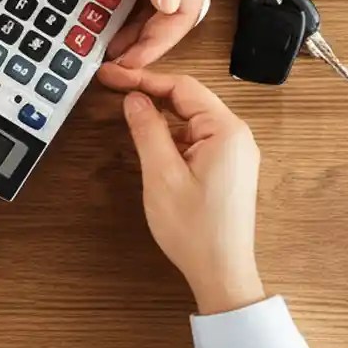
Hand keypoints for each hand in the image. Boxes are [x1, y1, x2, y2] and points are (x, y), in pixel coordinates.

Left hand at [95, 0, 221, 66]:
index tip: (135, 61)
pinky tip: (102, 17)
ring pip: (151, 2)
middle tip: (116, 64)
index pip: (184, 9)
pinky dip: (120, 3)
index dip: (159, 40)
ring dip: (132, 26)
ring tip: (108, 49)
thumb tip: (168, 3)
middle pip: (169, 12)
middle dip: (146, 41)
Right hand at [98, 64, 265, 314]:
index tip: (111, 75)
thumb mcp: (161, 175)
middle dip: (150, 92)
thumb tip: (134, 99)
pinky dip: (172, 135)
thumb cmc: (194, 229)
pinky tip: (150, 142)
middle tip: (112, 86)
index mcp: (226, 131)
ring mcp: (235, 153)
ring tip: (126, 113)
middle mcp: (237, 136)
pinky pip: (197, 138)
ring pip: (192, 119)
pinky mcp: (228, 168)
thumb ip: (148, 130)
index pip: (182, 87)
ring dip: (160, 115)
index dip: (143, 79)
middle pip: (189, 99)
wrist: (222, 272)